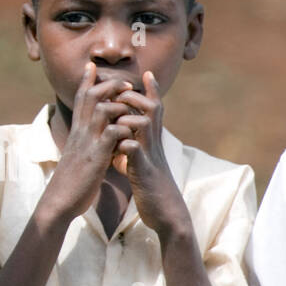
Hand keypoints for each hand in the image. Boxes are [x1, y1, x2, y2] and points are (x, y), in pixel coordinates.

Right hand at [40, 63, 133, 221]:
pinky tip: (133, 129)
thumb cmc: (70, 181)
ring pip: (102, 110)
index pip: (79, 99)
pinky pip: (113, 133)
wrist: (60, 200)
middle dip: (107, 85)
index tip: (92, 66)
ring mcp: (88, 143)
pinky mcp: (97, 157)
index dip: (85, 81)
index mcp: (76, 131)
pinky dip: (125, 127)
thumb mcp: (77, 155)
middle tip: (124, 83)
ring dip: (119, 103)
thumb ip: (86, 142)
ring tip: (132, 103)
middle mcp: (80, 132)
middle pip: (90, 97)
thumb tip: (93, 136)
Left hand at [116, 71, 189, 239]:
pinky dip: (127, 144)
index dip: (150, 91)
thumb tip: (123, 139)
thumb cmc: (151, 187)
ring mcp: (150, 157)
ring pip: (146, 127)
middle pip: (153, 110)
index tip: (146, 71)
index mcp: (151, 140)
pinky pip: (136, 153)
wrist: (166, 214)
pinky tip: (118, 141)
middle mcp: (154, 144)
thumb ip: (133, 147)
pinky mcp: (144, 172)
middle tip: (124, 89)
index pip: (153, 109)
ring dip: (131, 116)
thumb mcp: (141, 162)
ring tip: (119, 111)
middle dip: (138, 96)